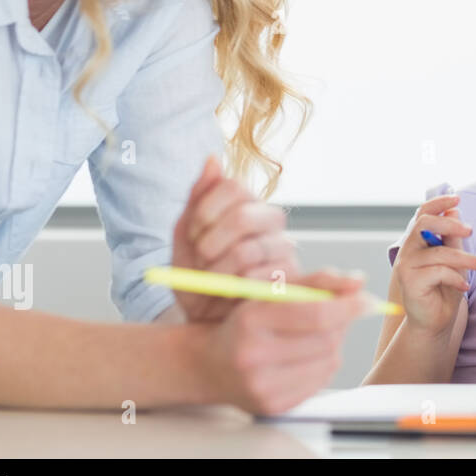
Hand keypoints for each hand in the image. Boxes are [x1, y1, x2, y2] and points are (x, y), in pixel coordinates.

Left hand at [170, 156, 300, 322]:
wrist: (205, 316)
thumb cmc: (196, 272)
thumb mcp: (185, 236)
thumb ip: (197, 198)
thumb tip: (212, 159)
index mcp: (247, 202)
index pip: (233, 186)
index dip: (206, 211)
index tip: (191, 234)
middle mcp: (271, 220)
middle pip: (243, 217)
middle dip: (211, 244)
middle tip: (200, 261)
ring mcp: (284, 248)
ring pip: (249, 251)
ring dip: (218, 272)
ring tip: (210, 282)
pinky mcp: (291, 278)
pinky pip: (261, 279)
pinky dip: (235, 288)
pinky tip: (227, 294)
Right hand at [200, 269, 365, 414]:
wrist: (211, 366)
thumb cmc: (247, 324)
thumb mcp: (273, 293)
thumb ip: (317, 282)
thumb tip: (358, 282)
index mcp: (252, 319)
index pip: (316, 313)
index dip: (349, 306)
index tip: (368, 299)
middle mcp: (254, 355)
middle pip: (326, 338)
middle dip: (341, 323)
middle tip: (338, 314)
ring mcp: (262, 386)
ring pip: (329, 360)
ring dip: (334, 344)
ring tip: (316, 335)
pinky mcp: (273, 406)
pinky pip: (321, 381)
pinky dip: (324, 365)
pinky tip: (307, 356)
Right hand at [391, 195, 475, 334]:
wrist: (435, 321)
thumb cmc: (445, 288)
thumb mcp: (455, 260)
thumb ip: (453, 238)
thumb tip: (455, 210)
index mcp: (418, 241)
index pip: (423, 213)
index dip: (438, 203)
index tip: (457, 198)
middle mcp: (408, 250)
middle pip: (425, 225)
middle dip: (450, 225)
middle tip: (471, 230)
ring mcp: (406, 266)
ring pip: (439, 252)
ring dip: (466, 259)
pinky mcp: (409, 282)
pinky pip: (438, 272)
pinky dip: (456, 278)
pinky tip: (464, 287)